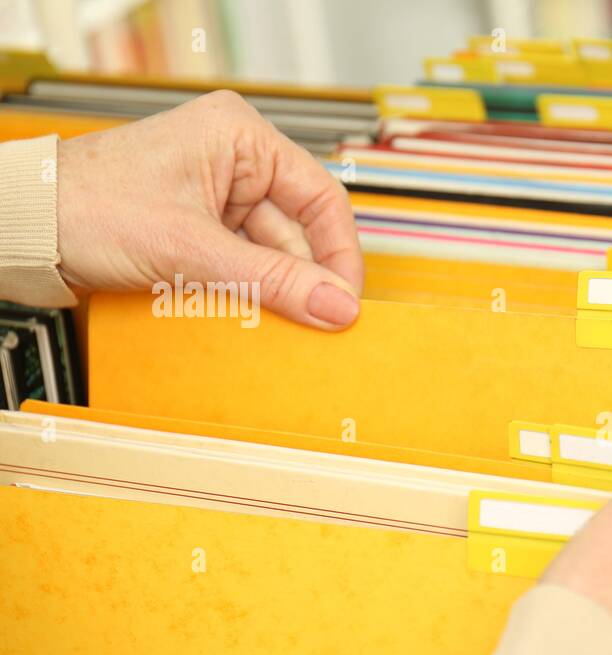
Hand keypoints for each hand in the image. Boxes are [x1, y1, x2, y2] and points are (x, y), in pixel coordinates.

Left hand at [56, 90, 362, 330]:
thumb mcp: (193, 250)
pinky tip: (245, 317)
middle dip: (300, 281)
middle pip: (296, 233)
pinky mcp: (198, 229)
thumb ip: (272, 281)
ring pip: (270, 256)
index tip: (345, 301)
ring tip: (271, 325)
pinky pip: (243, 266)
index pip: (320, 198)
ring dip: (270, 292)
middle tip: (313, 325)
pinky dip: (246, 294)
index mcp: (240, 137)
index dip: (339, 254)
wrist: (24, 231)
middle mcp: (233, 161)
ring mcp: (215, 196)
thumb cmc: (87, 207)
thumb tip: (337, 306)